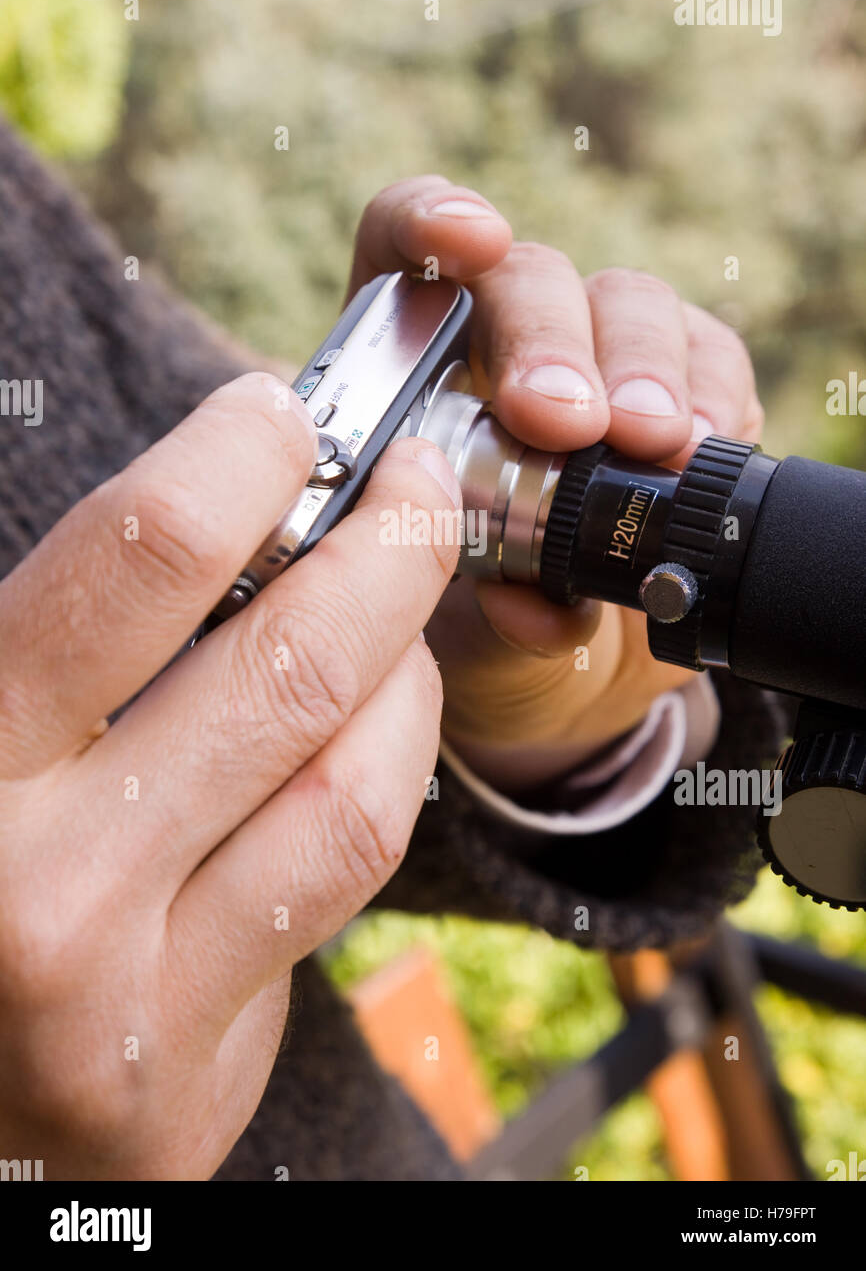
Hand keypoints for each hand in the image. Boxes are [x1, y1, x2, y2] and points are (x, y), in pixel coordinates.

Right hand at [0, 373, 460, 1177]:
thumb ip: (63, 634)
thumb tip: (221, 504)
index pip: (141, 561)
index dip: (240, 459)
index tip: (281, 416)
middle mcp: (42, 884)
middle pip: (292, 668)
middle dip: (391, 543)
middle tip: (416, 482)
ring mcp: (128, 997)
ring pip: (352, 787)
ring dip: (409, 665)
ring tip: (403, 605)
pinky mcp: (196, 1070)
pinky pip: (342, 882)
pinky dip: (388, 773)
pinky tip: (380, 725)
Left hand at [346, 178, 763, 791]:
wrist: (561, 668)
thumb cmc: (479, 629)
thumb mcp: (457, 631)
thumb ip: (483, 606)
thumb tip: (522, 602)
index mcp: (407, 376)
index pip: (402, 249)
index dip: (430, 221)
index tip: (472, 244)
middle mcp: (502, 345)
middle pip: (527, 279)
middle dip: (551, 341)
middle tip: (566, 422)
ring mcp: (598, 357)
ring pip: (627, 302)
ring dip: (642, 366)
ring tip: (654, 440)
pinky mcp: (682, 387)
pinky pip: (711, 357)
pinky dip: (712, 395)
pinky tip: (702, 445)